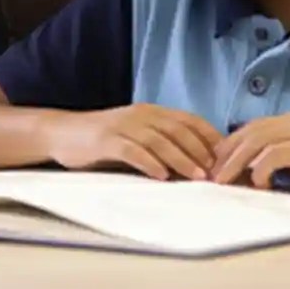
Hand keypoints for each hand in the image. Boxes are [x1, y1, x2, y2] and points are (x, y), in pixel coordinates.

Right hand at [46, 104, 222, 180]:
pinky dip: (148, 163)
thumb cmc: (102, 138)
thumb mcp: (135, 134)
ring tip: (197, 177)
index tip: (227, 156)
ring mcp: (123, 126)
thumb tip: (194, 161)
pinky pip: (132, 151)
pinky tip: (161, 176)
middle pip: (178, 130)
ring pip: (159, 140)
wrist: (62, 132)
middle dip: (201, 151)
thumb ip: (160, 142)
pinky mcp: (106, 140)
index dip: (210, 137)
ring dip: (181, 159)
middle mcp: (140, 115)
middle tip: (217, 172)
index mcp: (151, 112)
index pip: (189, 120)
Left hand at [211, 111, 289, 198]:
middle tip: (213, 174)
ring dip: (236, 162)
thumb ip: (281, 161)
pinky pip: (274, 155)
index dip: (232, 145)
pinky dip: (261, 169)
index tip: (218, 164)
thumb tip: (251, 173)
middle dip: (227, 153)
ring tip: (224, 181)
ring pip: (257, 141)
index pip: (253, 128)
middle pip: (250, 132)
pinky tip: (259, 184)